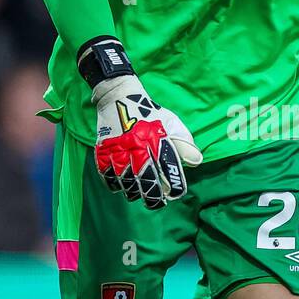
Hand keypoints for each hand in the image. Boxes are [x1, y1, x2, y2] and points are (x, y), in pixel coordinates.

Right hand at [80, 39, 201, 209]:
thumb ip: (184, 143)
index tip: (176, 193)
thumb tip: (196, 162)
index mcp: (156, 138)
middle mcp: (137, 145)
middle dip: (153, 196)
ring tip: (140, 193)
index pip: (169, 167)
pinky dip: (115, 185)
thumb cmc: (150, 113)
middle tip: (157, 202)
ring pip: (126, 182)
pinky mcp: (103, 150)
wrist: (118, 96)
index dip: (174, 185)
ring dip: (134, 192)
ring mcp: (118, 149)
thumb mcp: (171, 123)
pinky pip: (107, 175)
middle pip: (146, 180)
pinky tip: (122, 185)